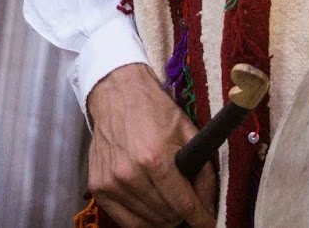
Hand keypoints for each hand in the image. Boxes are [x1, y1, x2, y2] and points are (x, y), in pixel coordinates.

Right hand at [85, 63, 216, 227]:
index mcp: (155, 159)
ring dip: (164, 217)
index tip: (209, 224)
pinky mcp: (98, 186)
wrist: (117, 94)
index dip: (201, 218)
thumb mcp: (187, 132)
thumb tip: (209, 202)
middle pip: (167, 216)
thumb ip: (203, 169)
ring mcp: (111, 183)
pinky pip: (124, 220)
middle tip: (188, 205)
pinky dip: (142, 220)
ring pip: (148, 222)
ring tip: (170, 203)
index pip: (184, 204)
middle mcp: (130, 174)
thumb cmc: (154, 110)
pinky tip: (152, 207)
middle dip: (183, 215)